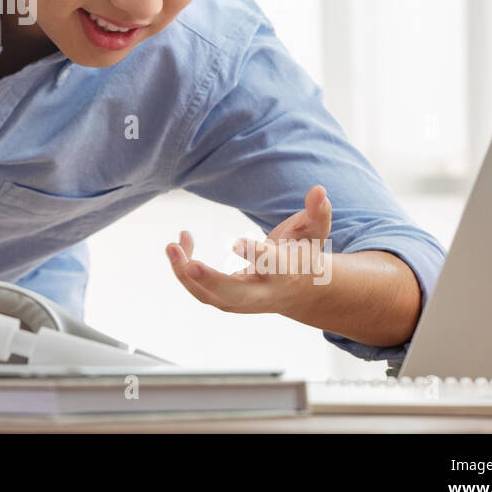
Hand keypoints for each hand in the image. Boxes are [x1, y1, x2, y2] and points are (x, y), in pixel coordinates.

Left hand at [164, 185, 332, 314]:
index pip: (271, 266)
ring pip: (210, 296)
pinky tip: (178, 245)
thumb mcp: (314, 233)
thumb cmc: (304, 255)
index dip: (255, 255)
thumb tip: (319, 189)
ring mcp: (243, 301)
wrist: (301, 292)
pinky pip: (200, 290)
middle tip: (189, 263)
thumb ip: (317, 212)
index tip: (236, 243)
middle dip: (211, 281)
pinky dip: (185, 270)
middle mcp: (263, 292)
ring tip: (171, 246)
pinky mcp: (226, 300)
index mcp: (286, 273)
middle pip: (235, 294)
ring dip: (185, 275)